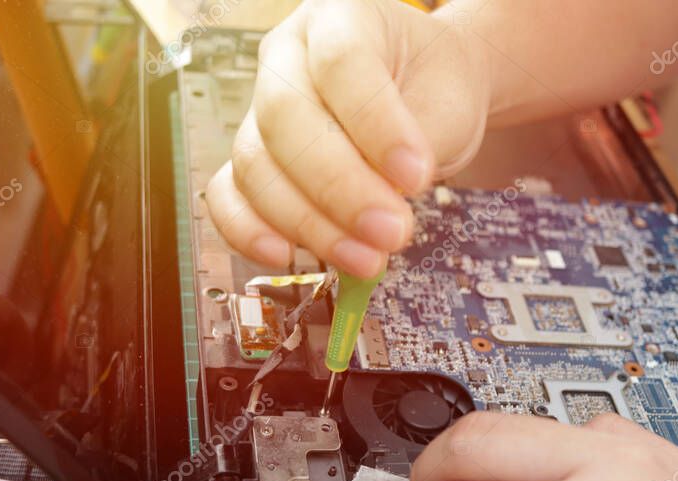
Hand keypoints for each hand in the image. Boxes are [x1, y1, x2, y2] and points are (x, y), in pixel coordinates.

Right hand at [206, 0, 492, 277]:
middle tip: (391, 232)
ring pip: (257, 165)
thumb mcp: (448, 104)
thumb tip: (384, 205)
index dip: (376, 126)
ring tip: (367, 258)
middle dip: (340, 187)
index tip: (415, 177)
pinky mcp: (252, 157)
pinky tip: (287, 257)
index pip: (342, 64)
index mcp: (341, 15)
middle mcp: (287, 55)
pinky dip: (249, 231)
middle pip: (287, 118)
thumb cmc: (435, 88)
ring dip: (310, 223)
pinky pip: (229, 195)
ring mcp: (259, 106)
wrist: (425, 94)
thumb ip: (419, 145)